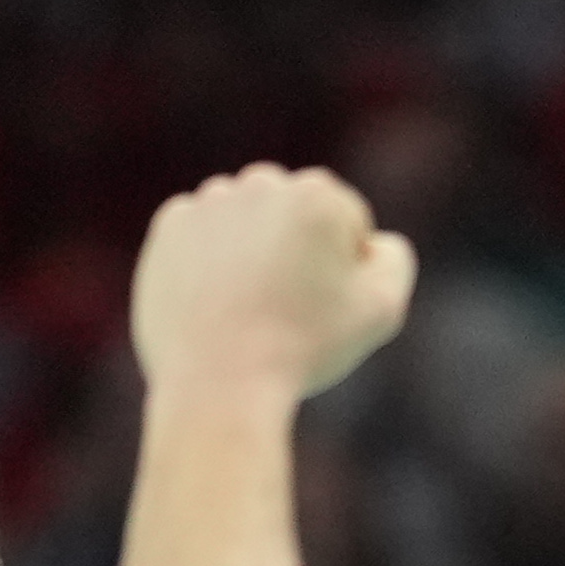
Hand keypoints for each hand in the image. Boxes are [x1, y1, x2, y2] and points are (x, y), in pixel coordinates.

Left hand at [128, 164, 417, 407]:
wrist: (218, 383)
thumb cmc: (305, 347)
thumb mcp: (383, 309)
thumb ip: (393, 259)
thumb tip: (373, 241)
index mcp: (319, 195)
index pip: (350, 223)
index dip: (347, 270)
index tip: (325, 306)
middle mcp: (263, 183)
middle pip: (297, 214)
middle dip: (299, 250)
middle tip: (290, 309)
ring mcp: (211, 201)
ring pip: (250, 222)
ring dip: (256, 253)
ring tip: (252, 309)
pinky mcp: (171, 226)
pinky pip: (206, 237)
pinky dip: (213, 262)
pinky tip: (219, 303)